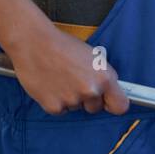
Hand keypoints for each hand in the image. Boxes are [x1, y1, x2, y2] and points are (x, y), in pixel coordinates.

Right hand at [3, 25, 129, 115]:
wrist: (34, 43)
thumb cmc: (63, 46)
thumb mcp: (94, 58)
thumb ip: (103, 77)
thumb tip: (110, 92)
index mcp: (105, 78)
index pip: (120, 106)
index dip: (113, 104)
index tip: (107, 102)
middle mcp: (91, 91)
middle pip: (95, 108)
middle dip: (88, 99)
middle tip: (75, 82)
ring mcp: (72, 100)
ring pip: (76, 108)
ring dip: (70, 98)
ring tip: (60, 79)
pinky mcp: (53, 106)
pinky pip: (60, 111)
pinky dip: (55, 102)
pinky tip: (50, 86)